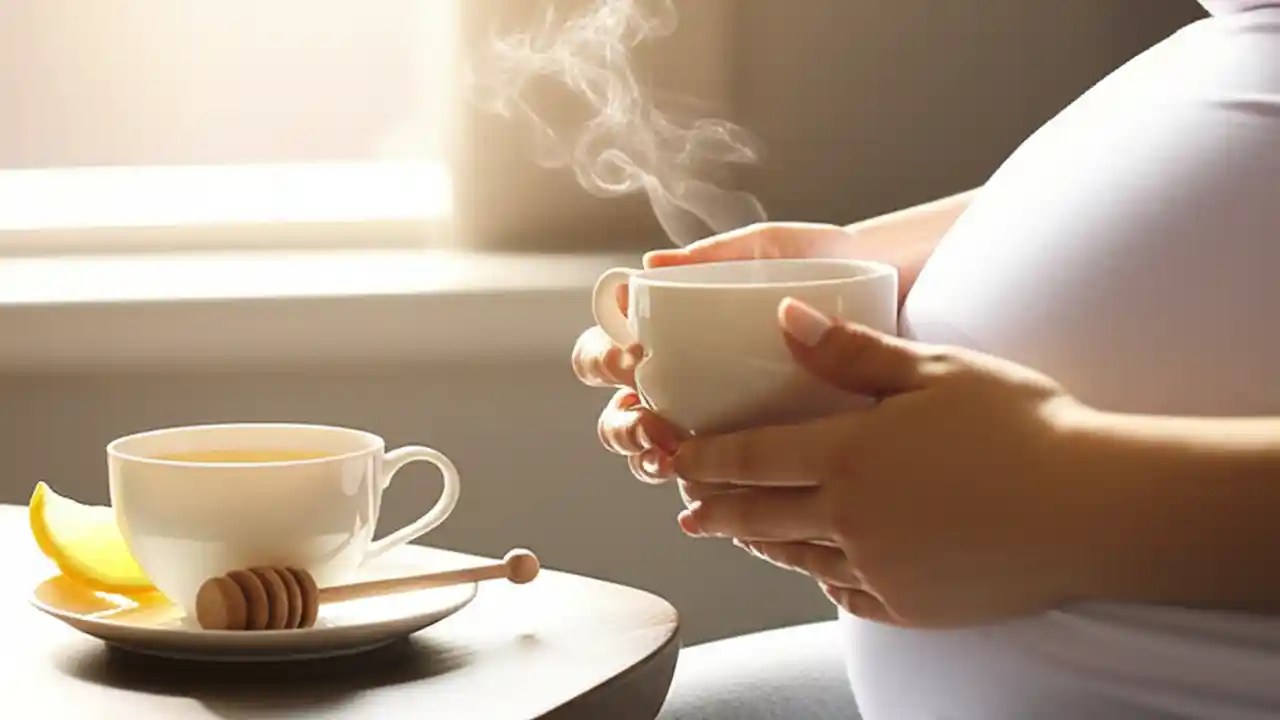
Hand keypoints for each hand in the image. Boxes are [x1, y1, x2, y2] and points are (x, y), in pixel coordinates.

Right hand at [571, 222, 873, 482]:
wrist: (912, 298)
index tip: (632, 360)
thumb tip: (650, 266)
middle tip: (651, 424)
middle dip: (622, 426)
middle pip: (622, 416)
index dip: (604, 360)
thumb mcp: (779, 249)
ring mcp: (721, 428)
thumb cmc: (838, 266)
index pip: (611, 353)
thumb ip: (719, 253)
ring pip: (655, 460)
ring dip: (648, 463)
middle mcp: (689, 388)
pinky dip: (703, 497)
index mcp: (678, 337)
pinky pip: (715, 494)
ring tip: (672, 457)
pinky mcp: (762, 463)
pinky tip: (713, 493)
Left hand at [674, 297, 1096, 627]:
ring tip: (741, 536)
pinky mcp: (911, 605)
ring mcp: (879, 568)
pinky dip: (822, 576)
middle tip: (687, 511)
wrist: (1092, 507)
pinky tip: (818, 567)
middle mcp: (850, 519)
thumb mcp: (935, 369)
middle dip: (714, 511)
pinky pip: (846, 593)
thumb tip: (784, 317)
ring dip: (761, 544)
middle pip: (758, 516)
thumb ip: (852, 351)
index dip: (704, 459)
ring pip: (798, 557)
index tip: (674, 458)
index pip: (751, 458)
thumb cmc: (1021, 426)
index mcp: (848, 455)